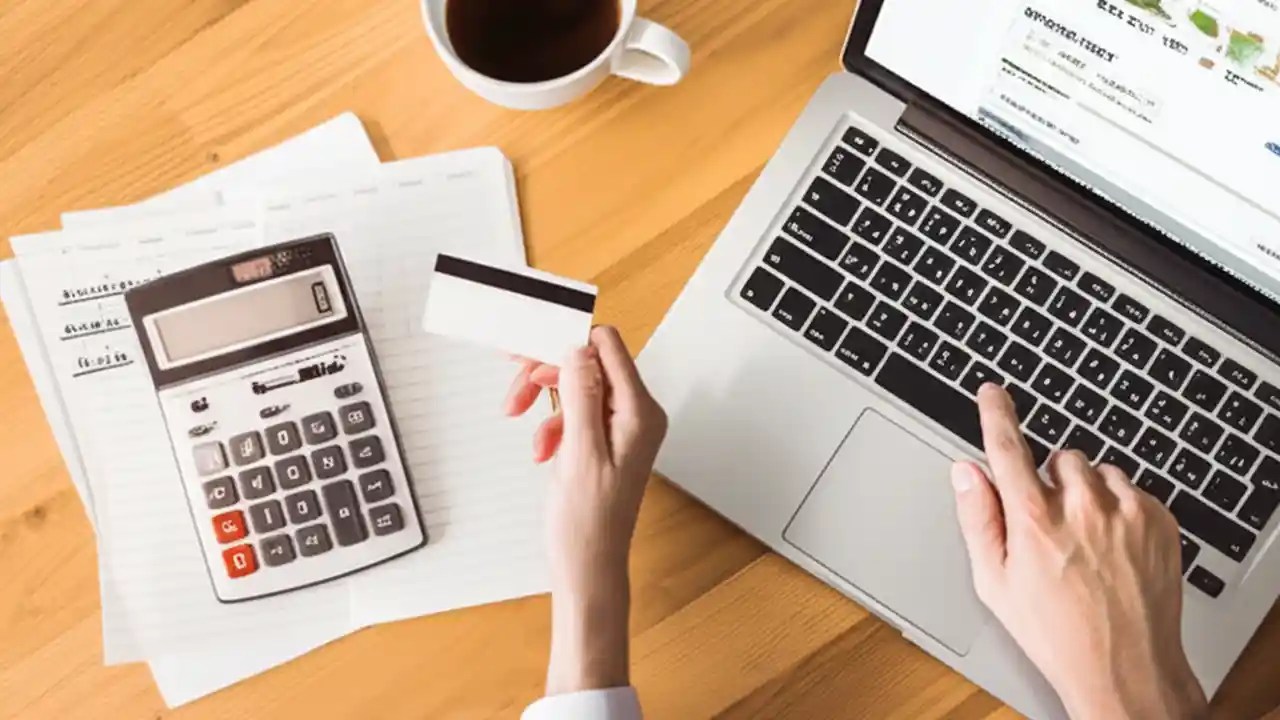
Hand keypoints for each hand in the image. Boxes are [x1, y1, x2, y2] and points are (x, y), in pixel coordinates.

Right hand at [504, 326, 667, 693]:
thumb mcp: (579, 454)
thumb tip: (578, 349)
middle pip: (589, 364)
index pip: (608, 347)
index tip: (530, 343)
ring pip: (577, 386)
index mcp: (639, 413)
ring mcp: (623, 427)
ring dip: (545, 399)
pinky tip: (542, 448)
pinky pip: (576, 412)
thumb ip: (581, 397)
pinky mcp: (605, 440)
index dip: (567, 340)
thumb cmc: (587, 525)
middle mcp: (637, 415)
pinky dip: (553, 423)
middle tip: (514, 384)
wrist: (588, 568)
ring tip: (520, 418)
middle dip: (547, 371)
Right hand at [952, 384, 1206, 718]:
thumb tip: (966, 472)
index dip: (996, 413)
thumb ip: (977, 518)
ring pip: (1097, 471)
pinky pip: (1132, 489)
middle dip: (1050, 479)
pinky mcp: (1159, 519)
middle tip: (1050, 521)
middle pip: (1058, 457)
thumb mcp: (995, 583)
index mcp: (1034, 522)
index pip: (1008, 448)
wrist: (1125, 667)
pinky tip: (1112, 544)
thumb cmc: (1056, 633)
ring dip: (1087, 491)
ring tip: (1085, 538)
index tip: (992, 393)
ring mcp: (1126, 512)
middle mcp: (1082, 509)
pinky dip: (1119, 506)